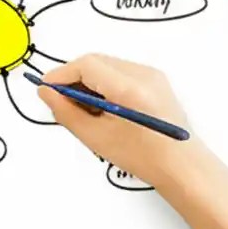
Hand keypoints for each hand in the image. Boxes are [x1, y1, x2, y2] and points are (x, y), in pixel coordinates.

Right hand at [38, 53, 197, 188]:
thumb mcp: (95, 137)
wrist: (182, 167)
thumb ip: (66, 112)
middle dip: (74, 77)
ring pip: (107, 66)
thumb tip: (46, 92)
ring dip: (89, 81)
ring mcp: (152, 75)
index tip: (45, 89)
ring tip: (83, 109)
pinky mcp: (156, 80)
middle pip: (96, 62)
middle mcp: (143, 74)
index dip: (61, 74)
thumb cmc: (141, 157)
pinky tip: (102, 108)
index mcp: (129, 88)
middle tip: (60, 101)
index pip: (86, 65)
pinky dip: (105, 84)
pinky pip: (121, 72)